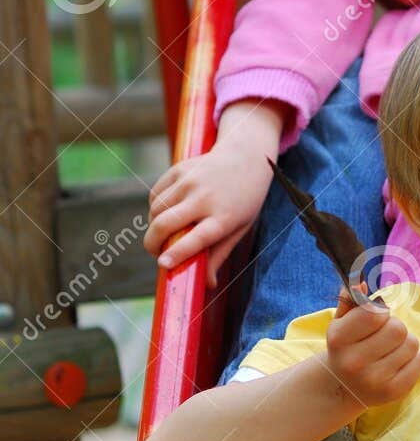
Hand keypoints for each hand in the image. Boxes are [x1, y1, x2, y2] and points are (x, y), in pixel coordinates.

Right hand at [146, 142, 274, 284]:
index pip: (196, 239)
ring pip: (156, 210)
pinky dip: (154, 207)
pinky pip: (155, 194)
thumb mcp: (240, 228)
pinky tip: (166, 212)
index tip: (162, 264)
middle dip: (152, 243)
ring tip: (164, 232)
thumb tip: (208, 284)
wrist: (247, 156)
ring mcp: (190, 181)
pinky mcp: (179, 169)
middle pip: (165, 224)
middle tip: (155, 253)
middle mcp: (205, 198)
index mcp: (223, 218)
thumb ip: (220, 254)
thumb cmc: (245, 200)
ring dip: (153, 226)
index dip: (177, 253)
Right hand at [325, 287, 419, 410]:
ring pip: (412, 343)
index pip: (374, 314)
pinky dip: (415, 357)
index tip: (375, 319)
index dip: (380, 312)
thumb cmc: (347, 347)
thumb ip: (350, 300)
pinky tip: (399, 362)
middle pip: (398, 328)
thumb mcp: (340, 323)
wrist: (344, 388)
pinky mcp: (395, 391)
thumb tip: (360, 284)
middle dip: (395, 327)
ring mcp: (375, 380)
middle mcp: (354, 362)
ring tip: (390, 350)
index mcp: (339, 340)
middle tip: (384, 336)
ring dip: (405, 342)